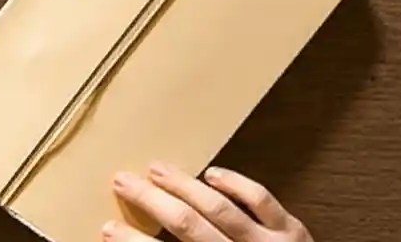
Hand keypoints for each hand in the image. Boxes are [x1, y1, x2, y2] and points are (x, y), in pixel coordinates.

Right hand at [105, 164, 313, 241]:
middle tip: (123, 181)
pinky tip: (213, 173)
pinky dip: (236, 185)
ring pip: (220, 208)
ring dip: (184, 186)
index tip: (107, 227)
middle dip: (152, 201)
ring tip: (157, 169)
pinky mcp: (293, 232)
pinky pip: (262, 201)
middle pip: (187, 226)